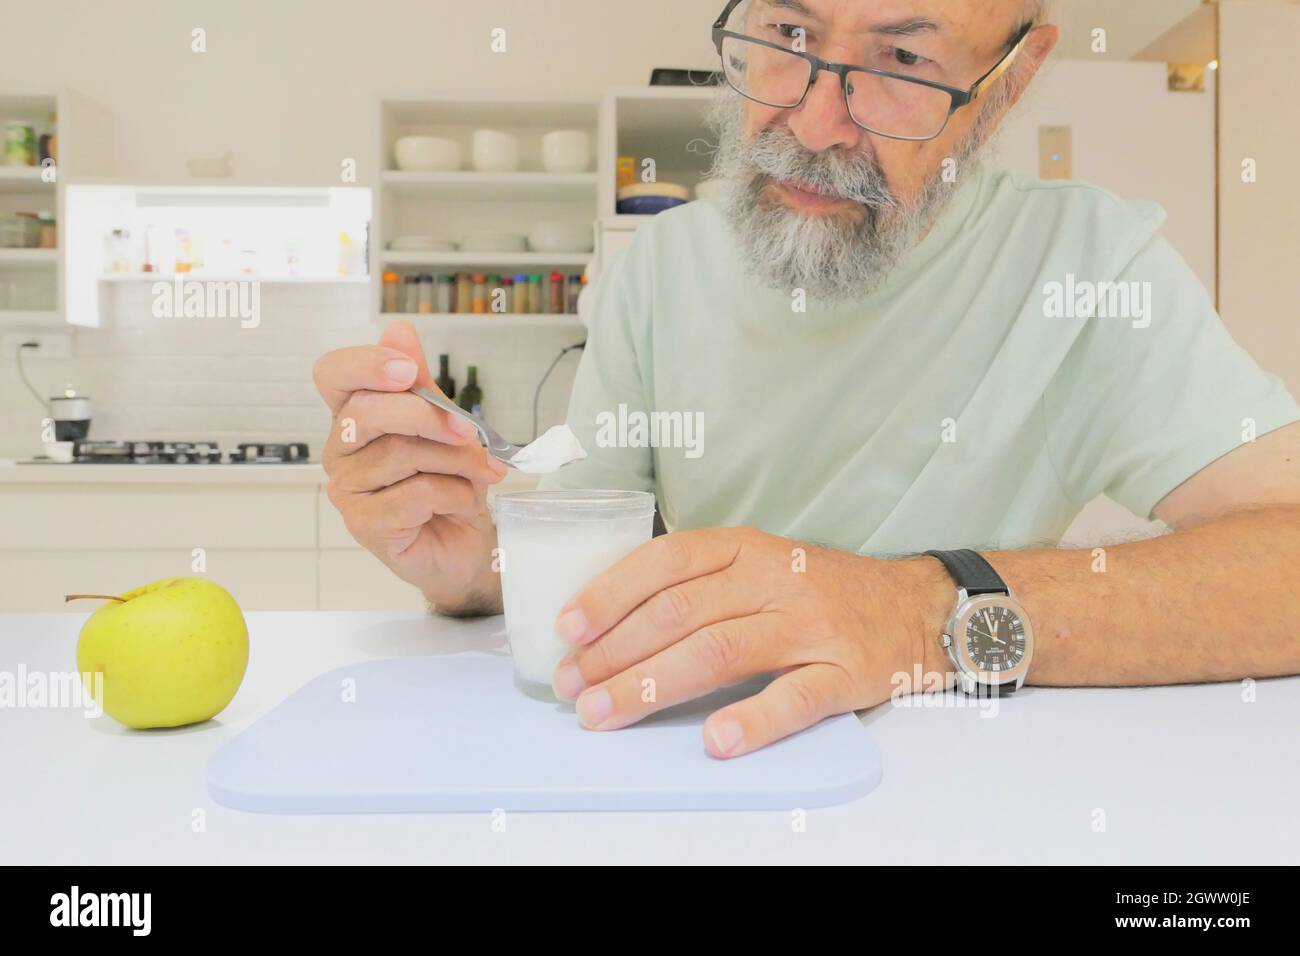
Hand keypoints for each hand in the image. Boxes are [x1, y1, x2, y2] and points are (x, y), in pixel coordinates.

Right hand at [313, 320, 507, 612]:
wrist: (465, 546)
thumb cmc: (450, 486)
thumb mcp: (446, 428)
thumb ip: (422, 384)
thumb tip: (399, 330)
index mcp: (355, 417)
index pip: (332, 374)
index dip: (366, 364)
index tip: (410, 371)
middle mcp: (341, 450)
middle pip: (367, 412)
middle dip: (429, 417)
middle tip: (471, 433)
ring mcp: (347, 489)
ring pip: (401, 454)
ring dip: (456, 463)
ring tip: (478, 477)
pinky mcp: (363, 524)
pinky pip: (415, 493)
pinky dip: (452, 495)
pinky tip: (459, 505)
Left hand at [549, 527, 942, 757]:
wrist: (917, 607)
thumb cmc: (821, 590)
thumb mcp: (761, 564)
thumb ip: (700, 584)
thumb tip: (613, 623)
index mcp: (745, 550)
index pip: (666, 562)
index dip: (611, 593)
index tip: (568, 628)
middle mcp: (773, 580)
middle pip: (680, 613)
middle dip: (615, 651)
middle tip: (572, 686)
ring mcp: (809, 626)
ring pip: (719, 651)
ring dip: (653, 685)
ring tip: (607, 713)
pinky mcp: (844, 673)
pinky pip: (794, 698)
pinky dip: (752, 720)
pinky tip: (715, 739)